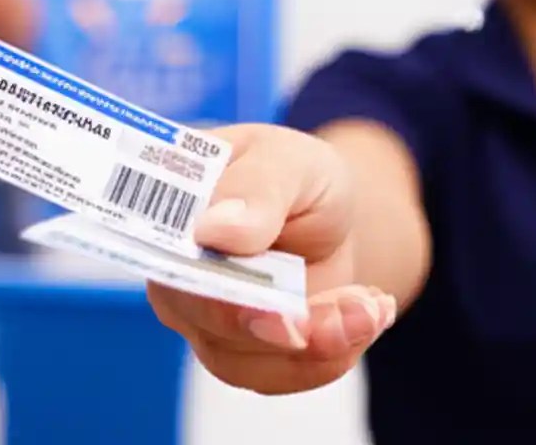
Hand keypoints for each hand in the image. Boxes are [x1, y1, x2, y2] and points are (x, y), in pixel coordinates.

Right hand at [148, 124, 397, 394]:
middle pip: (202, 316)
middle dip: (276, 324)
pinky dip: (330, 353)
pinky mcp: (242, 352)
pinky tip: (367, 315)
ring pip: (242, 359)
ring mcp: (203, 318)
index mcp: (164, 211)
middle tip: (349, 310)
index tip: (269, 307)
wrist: (327, 213)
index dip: (207, 287)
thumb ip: (257, 188)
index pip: (165, 255)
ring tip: (370, 307)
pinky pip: (277, 373)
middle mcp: (172, 271)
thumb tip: (213, 230)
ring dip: (316, 344)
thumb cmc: (294, 176)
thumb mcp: (290, 161)